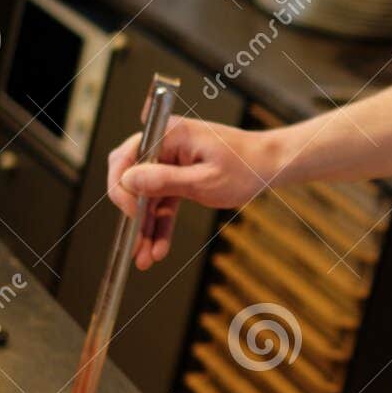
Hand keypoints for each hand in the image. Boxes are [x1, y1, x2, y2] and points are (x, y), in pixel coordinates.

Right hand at [106, 117, 281, 268]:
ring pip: (146, 197)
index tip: (133, 215)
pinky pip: (162, 201)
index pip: (125, 157)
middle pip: (131, 179)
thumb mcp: (205, 180)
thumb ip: (165, 180)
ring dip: (144, 227)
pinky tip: (157, 248)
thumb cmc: (245, 167)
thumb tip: (128, 180)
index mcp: (168, 134)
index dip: (122, 188)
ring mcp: (170, 160)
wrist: (269, 166)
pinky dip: (159, 223)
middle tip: (133, 246)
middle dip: (131, 215)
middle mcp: (164, 144)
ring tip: (144, 258)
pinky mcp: (178, 175)